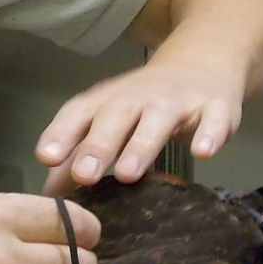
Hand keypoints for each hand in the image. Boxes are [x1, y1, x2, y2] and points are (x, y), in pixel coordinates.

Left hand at [35, 58, 242, 193]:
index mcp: (108, 102)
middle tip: (84, 175)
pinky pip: (213, 120)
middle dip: (99, 144)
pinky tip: (203, 153)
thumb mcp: (110, 123)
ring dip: (142, 145)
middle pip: (116, 116)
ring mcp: (178, 102)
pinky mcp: (215, 108)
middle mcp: (139, 98)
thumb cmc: (145, 104)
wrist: (203, 64)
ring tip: (127, 173)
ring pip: (159, 119)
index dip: (62, 133)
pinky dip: (209, 134)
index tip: (47, 157)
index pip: (80, 113)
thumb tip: (50, 199)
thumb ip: (78, 157)